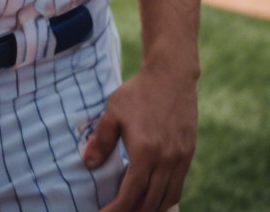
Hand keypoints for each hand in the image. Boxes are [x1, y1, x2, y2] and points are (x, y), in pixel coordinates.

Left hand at [83, 65, 197, 211]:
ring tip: (135, 211)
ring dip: (152, 210)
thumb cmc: (138, 93)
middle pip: (151, 201)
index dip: (118, 209)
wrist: (171, 77)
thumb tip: (88, 164)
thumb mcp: (113, 112)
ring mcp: (180, 159)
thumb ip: (101, 140)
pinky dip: (166, 199)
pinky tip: (155, 199)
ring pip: (168, 198)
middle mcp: (166, 160)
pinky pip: (178, 186)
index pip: (131, 192)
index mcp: (144, 151)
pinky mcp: (188, 155)